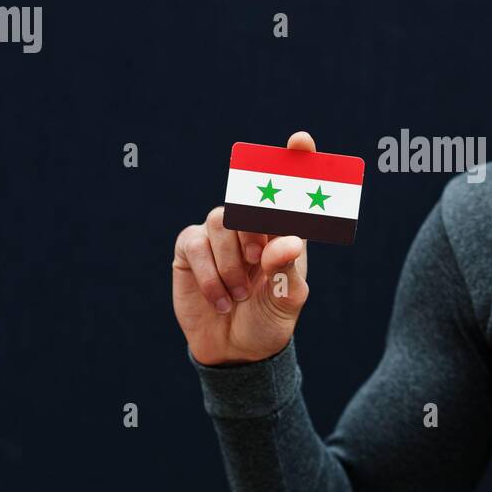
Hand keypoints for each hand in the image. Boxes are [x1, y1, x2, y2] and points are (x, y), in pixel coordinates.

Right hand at [172, 131, 312, 364]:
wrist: (236, 351)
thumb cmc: (268, 320)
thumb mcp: (286, 299)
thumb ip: (287, 268)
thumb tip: (289, 240)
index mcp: (284, 231)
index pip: (291, 190)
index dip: (296, 161)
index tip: (301, 140)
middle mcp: (252, 226)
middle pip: (248, 200)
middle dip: (255, 229)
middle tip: (260, 260)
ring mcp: (220, 235)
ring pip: (221, 220)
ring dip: (231, 262)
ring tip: (240, 294)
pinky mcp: (191, 249)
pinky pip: (196, 244)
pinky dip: (210, 275)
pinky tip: (222, 300)